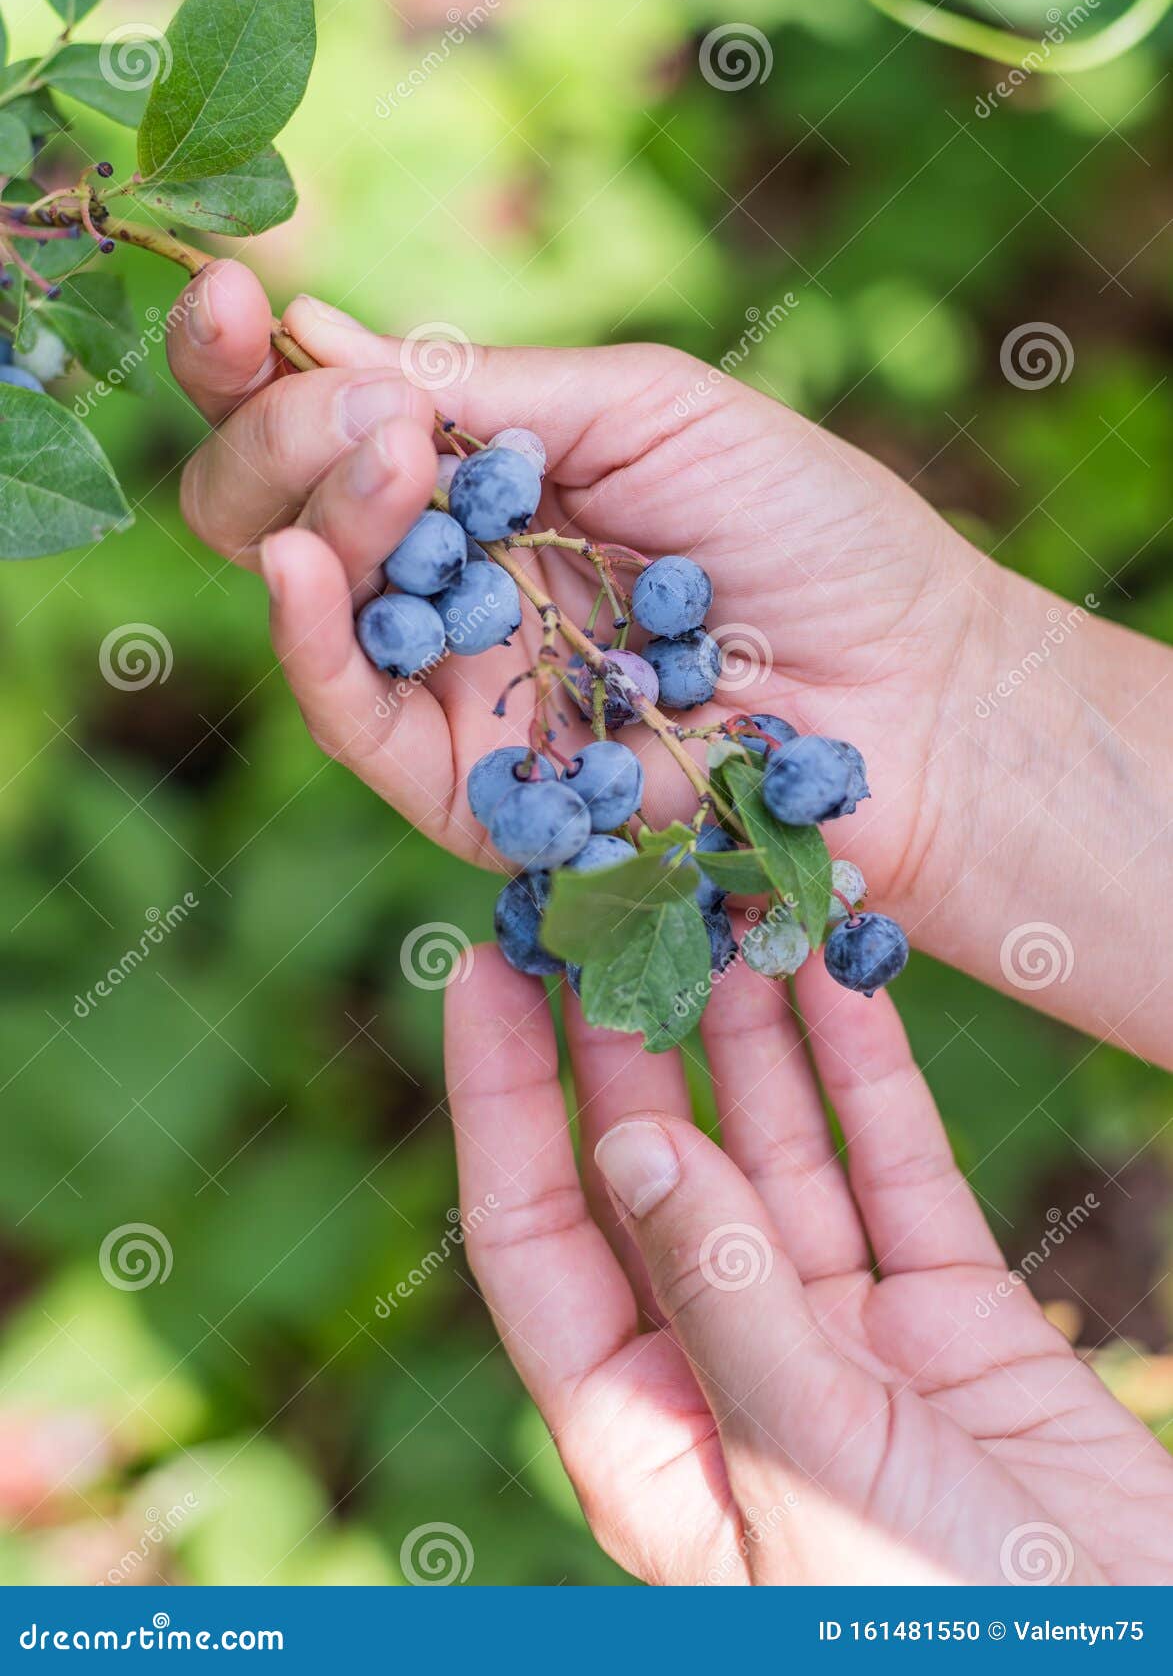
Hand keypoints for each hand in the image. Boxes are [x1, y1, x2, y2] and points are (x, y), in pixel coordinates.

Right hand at [167, 264, 1172, 1060]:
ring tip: (390, 468)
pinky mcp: (471, 788)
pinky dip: (311, 643)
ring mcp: (451, 684)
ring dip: (314, 517)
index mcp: (481, 476)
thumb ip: (486, 389)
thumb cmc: (809, 533)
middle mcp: (446, 576)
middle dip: (280, 439)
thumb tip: (313, 335)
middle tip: (374, 420)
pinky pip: (355, 722)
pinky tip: (310, 568)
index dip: (249, 358)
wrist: (911, 689)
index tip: (232, 298)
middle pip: (277, 508)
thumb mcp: (650, 409)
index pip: (322, 416)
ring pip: (305, 604)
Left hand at [443, 945, 1172, 1585]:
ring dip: (749, 1030)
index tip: (487, 969)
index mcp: (643, 1435)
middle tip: (610, 906)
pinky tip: (838, 978)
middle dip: (626, 1037)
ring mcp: (840, 1334)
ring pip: (775, 1148)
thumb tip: (629, 1143)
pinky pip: (894, 1167)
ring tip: (724, 907)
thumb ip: (722, 1298)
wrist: (1131, 1671)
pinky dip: (867, 1073)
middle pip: (649, 1170)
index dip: (500, 1098)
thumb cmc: (945, 1633)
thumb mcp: (808, 1469)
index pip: (535, 1237)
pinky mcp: (948, 1312)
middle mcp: (723, 1368)